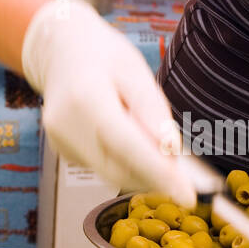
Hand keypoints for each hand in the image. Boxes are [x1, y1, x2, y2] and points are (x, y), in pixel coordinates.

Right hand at [20, 0, 195, 206]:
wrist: (60, 51)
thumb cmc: (102, 55)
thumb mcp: (135, 70)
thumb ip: (153, 111)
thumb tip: (170, 150)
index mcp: (86, 99)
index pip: (126, 146)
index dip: (158, 174)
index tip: (187, 196)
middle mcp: (66, 126)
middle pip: (119, 170)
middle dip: (156, 176)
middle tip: (185, 172)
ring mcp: (61, 143)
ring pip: (112, 174)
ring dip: (142, 170)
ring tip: (152, 139)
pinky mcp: (64, 152)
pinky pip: (103, 167)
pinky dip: (125, 162)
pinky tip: (128, 136)